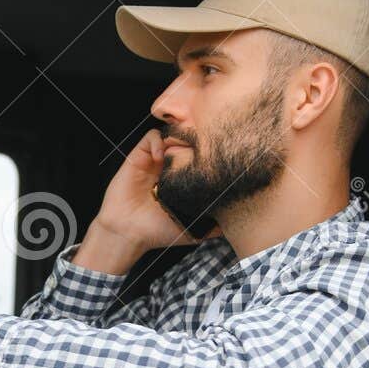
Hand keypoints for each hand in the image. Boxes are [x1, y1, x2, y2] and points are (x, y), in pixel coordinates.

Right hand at [77, 128, 217, 273]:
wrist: (129, 233)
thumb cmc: (158, 232)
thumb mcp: (194, 230)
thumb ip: (215, 226)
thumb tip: (239, 224)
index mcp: (185, 179)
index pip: (202, 157)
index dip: (209, 154)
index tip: (215, 160)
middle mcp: (171, 167)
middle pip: (189, 141)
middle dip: (196, 141)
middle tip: (201, 151)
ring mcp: (155, 161)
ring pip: (171, 135)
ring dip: (177, 138)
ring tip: (181, 153)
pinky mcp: (139, 157)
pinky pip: (151, 137)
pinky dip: (158, 142)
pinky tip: (160, 159)